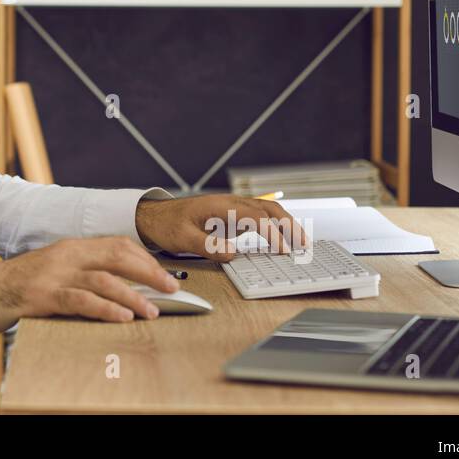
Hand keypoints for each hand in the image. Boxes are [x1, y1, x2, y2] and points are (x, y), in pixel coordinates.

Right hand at [0, 236, 179, 335]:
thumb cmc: (18, 287)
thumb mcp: (54, 273)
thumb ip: (82, 274)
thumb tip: (122, 288)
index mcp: (70, 247)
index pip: (117, 244)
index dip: (145, 258)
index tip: (165, 274)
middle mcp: (65, 255)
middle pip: (117, 255)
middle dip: (149, 272)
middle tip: (171, 288)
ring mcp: (53, 274)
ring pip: (104, 279)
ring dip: (133, 296)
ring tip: (152, 311)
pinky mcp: (42, 296)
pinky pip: (81, 300)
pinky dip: (105, 308)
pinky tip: (122, 317)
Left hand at [134, 194, 307, 261]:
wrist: (154, 215)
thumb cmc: (167, 224)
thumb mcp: (182, 238)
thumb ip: (207, 246)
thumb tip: (232, 254)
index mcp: (220, 206)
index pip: (256, 216)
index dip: (272, 232)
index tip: (282, 249)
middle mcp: (231, 204)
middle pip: (269, 209)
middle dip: (290, 225)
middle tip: (304, 244)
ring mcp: (233, 209)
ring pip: (267, 211)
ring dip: (286, 224)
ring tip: (300, 243)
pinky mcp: (232, 216)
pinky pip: (260, 218)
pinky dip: (275, 226)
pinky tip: (282, 240)